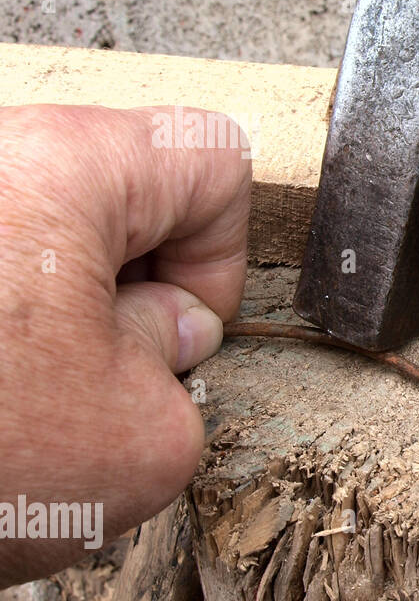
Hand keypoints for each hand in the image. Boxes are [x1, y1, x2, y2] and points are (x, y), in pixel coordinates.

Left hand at [0, 104, 249, 586]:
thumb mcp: (141, 441)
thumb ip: (183, 365)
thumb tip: (156, 333)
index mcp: (65, 168)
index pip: (209, 159)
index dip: (217, 258)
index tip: (172, 332)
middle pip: (115, 194)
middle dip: (124, 293)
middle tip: (94, 378)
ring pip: (34, 239)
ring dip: (46, 324)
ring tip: (13, 404)